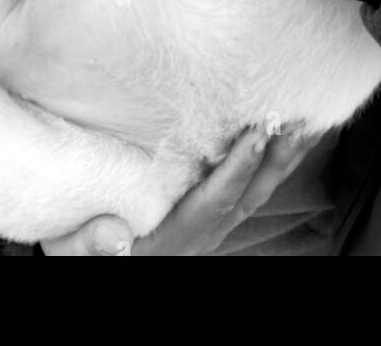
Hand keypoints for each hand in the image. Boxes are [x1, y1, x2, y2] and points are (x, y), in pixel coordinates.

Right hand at [40, 125, 320, 255]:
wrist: (99, 259)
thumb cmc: (79, 246)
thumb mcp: (72, 248)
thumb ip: (91, 242)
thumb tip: (115, 238)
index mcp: (170, 237)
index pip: (211, 202)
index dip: (236, 169)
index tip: (255, 134)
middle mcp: (200, 234)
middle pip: (247, 197)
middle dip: (274, 159)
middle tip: (298, 121)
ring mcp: (211, 226)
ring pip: (257, 192)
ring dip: (283, 159)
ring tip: (308, 121)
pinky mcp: (214, 216)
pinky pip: (253, 189)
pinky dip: (274, 163)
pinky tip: (289, 137)